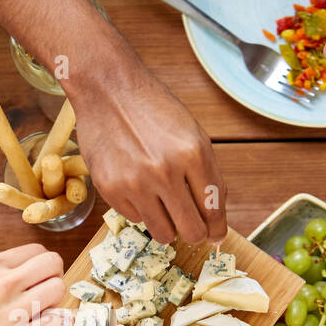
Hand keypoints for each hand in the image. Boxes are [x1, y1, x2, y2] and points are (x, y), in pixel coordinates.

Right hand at [0, 244, 64, 325]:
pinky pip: (55, 322)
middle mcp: (3, 283)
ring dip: (53, 302)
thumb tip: (32, 275)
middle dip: (53, 278)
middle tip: (43, 296)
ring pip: (58, 289)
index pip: (37, 250)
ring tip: (37, 315)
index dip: (42, 266)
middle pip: (53, 264)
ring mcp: (13, 311)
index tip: (38, 279)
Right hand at [70, 62, 225, 244]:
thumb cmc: (153, 109)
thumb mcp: (192, 134)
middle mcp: (165, 171)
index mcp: (193, 153)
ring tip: (161, 204)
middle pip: (191, 230)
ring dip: (167, 224)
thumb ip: (206, 175)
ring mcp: (135, 183)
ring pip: (163, 233)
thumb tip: (214, 220)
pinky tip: (136, 185)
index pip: (213, 209)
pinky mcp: (110, 189)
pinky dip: (140, 209)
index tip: (215, 236)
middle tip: (190, 225)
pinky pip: (135, 219)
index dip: (217, 229)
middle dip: (194, 232)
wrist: (108, 89)